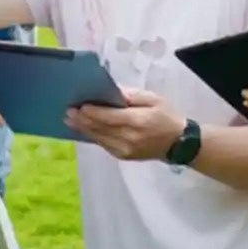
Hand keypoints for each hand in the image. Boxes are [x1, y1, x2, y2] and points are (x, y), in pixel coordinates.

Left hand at [64, 87, 186, 160]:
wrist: (179, 143)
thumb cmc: (166, 116)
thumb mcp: (152, 99)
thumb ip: (131, 96)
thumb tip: (110, 91)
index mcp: (137, 121)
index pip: (109, 117)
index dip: (92, 112)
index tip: (78, 106)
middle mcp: (129, 138)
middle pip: (100, 128)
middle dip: (82, 120)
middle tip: (67, 112)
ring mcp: (125, 150)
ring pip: (99, 138)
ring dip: (83, 129)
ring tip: (70, 121)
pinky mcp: (123, 156)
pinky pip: (104, 145)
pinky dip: (93, 136)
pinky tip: (84, 130)